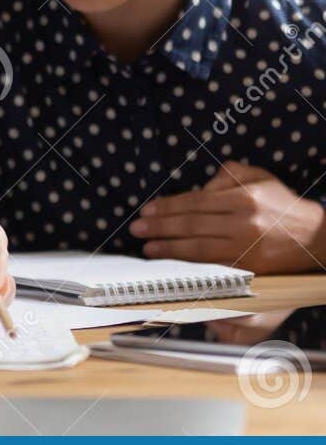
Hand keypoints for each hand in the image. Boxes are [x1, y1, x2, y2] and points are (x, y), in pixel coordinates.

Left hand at [131, 161, 325, 272]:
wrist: (316, 236)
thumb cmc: (281, 203)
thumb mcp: (258, 177)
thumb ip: (227, 175)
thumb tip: (200, 188)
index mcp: (244, 198)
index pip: (195, 202)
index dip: (168, 208)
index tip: (146, 210)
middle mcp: (245, 223)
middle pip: (193, 226)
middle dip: (161, 228)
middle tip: (137, 229)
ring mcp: (248, 249)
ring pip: (201, 250)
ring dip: (170, 250)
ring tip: (148, 248)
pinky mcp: (252, 269)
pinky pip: (215, 268)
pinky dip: (192, 267)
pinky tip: (175, 265)